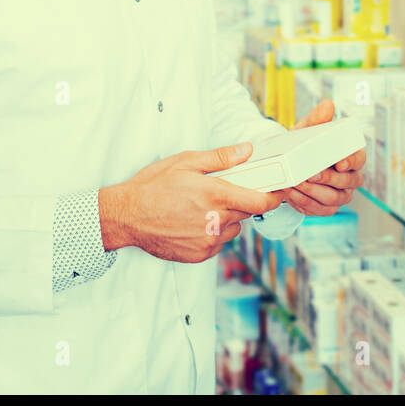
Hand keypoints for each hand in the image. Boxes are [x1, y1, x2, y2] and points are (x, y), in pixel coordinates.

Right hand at [99, 144, 285, 262]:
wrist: (126, 217)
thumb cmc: (153, 186)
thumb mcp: (185, 162)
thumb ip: (220, 158)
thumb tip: (246, 151)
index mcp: (216, 195)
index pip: (260, 202)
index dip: (274, 197)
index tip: (278, 192)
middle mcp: (216, 221)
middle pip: (247, 213)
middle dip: (242, 202)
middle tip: (223, 193)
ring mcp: (208, 241)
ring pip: (233, 229)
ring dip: (227, 218)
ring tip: (202, 208)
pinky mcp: (200, 255)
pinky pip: (218, 243)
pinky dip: (212, 233)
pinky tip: (193, 222)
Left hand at [282, 98, 364, 216]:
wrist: (288, 163)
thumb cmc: (304, 145)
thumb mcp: (308, 130)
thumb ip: (318, 119)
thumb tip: (328, 105)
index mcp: (351, 157)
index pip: (359, 160)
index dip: (351, 162)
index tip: (339, 162)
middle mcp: (350, 179)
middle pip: (346, 182)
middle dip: (328, 179)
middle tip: (310, 174)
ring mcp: (340, 196)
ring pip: (332, 199)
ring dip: (313, 192)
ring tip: (296, 183)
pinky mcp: (326, 209)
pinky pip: (319, 210)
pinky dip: (304, 202)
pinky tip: (292, 193)